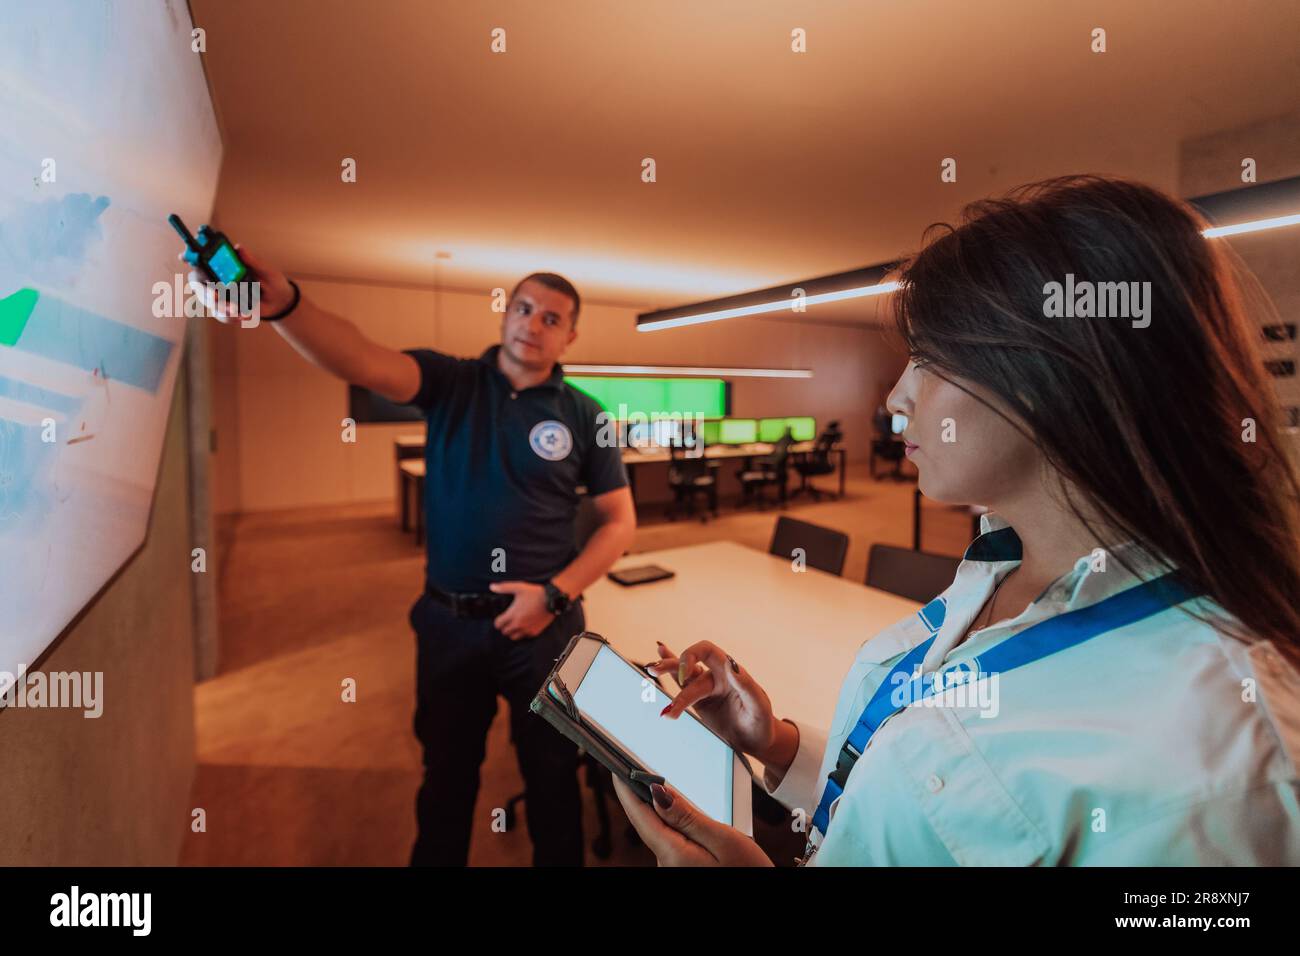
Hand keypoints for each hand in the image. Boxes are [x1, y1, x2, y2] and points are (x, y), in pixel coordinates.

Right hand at [182, 243, 295, 323]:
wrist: (280, 302)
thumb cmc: (272, 281)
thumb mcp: (266, 270)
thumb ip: (252, 261)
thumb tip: (239, 248)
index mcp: (225, 265)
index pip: (202, 259)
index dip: (189, 257)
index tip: (183, 258)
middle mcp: (218, 278)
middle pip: (197, 283)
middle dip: (205, 291)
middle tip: (217, 297)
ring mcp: (219, 294)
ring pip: (208, 301)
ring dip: (222, 307)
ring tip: (240, 311)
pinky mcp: (225, 308)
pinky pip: (220, 314)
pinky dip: (230, 317)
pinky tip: (244, 316)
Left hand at [489, 581, 553, 639]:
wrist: (552, 600)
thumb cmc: (535, 593)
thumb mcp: (519, 587)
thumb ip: (504, 587)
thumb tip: (492, 586)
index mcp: (512, 615)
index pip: (498, 625)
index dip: (498, 621)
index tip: (501, 617)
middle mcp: (518, 624)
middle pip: (504, 632)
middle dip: (504, 627)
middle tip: (508, 620)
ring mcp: (527, 629)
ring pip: (514, 637)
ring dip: (512, 632)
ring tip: (516, 625)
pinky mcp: (534, 632)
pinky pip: (524, 637)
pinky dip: (523, 633)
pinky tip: (525, 625)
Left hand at [612, 777, 771, 866]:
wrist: (766, 898)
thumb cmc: (748, 872)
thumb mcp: (722, 839)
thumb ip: (687, 817)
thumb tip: (657, 793)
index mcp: (672, 855)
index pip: (639, 817)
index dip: (626, 790)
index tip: (616, 766)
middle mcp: (666, 864)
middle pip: (648, 823)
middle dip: (644, 796)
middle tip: (637, 765)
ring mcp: (673, 867)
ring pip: (661, 832)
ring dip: (661, 810)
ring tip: (659, 782)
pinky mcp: (682, 868)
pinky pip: (672, 841)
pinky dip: (673, 823)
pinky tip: (679, 812)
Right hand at [648, 641, 787, 766]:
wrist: (758, 741)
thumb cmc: (761, 721)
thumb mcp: (759, 705)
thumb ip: (745, 685)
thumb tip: (731, 664)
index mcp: (730, 672)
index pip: (707, 650)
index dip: (691, 655)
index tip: (686, 674)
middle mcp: (716, 676)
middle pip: (689, 663)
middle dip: (672, 666)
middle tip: (656, 672)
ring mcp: (706, 689)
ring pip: (682, 676)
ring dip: (666, 671)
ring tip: (650, 672)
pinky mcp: (699, 703)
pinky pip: (682, 687)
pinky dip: (669, 675)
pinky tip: (657, 661)